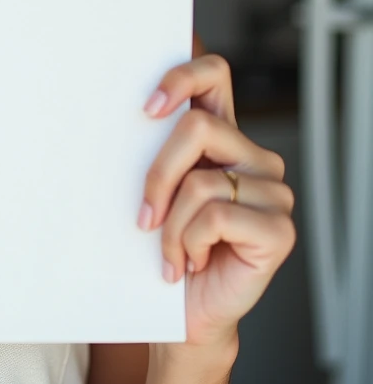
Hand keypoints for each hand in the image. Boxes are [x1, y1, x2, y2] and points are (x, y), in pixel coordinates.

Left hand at [139, 52, 295, 347]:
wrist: (182, 309)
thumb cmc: (161, 244)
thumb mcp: (152, 188)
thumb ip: (149, 151)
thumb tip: (104, 118)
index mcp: (222, 135)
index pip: (214, 74)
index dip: (182, 78)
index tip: (147, 108)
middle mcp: (252, 157)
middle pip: (198, 127)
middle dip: (158, 173)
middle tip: (142, 215)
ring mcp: (272, 192)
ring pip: (200, 180)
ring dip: (170, 223)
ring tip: (169, 251)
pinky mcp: (279, 229)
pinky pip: (215, 217)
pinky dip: (188, 243)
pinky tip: (189, 262)